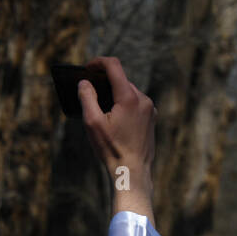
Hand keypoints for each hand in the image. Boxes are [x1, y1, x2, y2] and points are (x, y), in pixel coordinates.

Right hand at [79, 57, 154, 215]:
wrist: (133, 172)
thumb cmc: (112, 150)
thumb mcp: (93, 123)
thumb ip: (87, 98)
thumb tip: (84, 83)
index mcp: (129, 97)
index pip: (113, 66)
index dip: (98, 62)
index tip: (88, 67)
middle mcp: (143, 99)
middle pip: (121, 80)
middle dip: (105, 83)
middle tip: (90, 92)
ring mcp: (150, 109)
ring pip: (129, 93)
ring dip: (115, 96)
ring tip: (101, 110)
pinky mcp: (152, 119)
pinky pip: (136, 104)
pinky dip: (124, 106)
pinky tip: (115, 121)